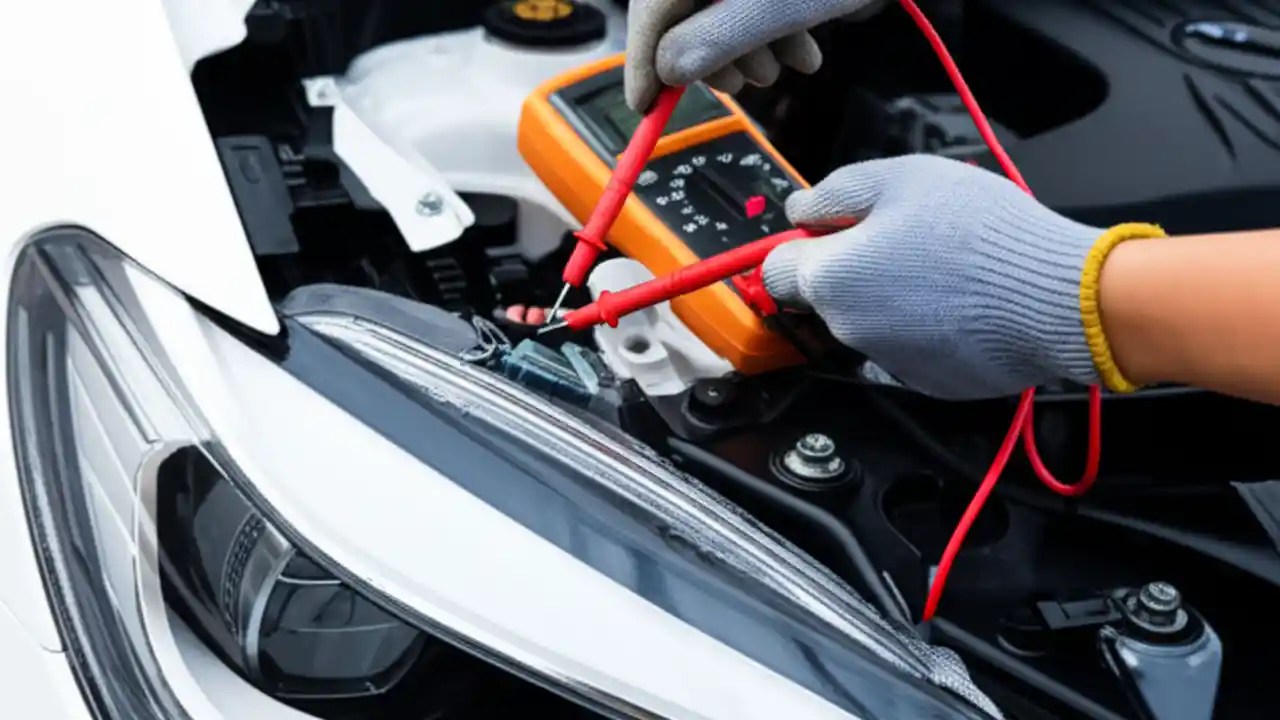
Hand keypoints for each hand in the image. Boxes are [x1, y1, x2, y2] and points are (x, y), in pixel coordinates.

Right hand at [624, 0, 888, 111]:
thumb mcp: (776, 7)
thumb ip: (718, 38)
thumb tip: (667, 71)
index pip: (651, 7)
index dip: (644, 60)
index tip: (644, 105)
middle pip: (683, 12)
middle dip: (715, 56)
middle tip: (743, 85)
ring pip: (721, 11)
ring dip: (753, 50)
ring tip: (791, 66)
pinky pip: (751, 3)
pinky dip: (774, 33)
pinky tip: (806, 52)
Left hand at [763, 155, 1115, 399]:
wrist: (1056, 298)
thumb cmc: (979, 233)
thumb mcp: (900, 178)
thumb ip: (836, 192)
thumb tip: (801, 209)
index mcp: (831, 278)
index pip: (774, 270)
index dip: (802, 244)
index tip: (831, 229)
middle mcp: (848, 328)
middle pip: (827, 294)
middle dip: (854, 267)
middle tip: (908, 236)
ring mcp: (887, 360)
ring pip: (871, 320)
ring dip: (893, 294)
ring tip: (947, 266)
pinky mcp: (927, 382)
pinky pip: (912, 345)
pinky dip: (928, 324)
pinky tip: (964, 300)